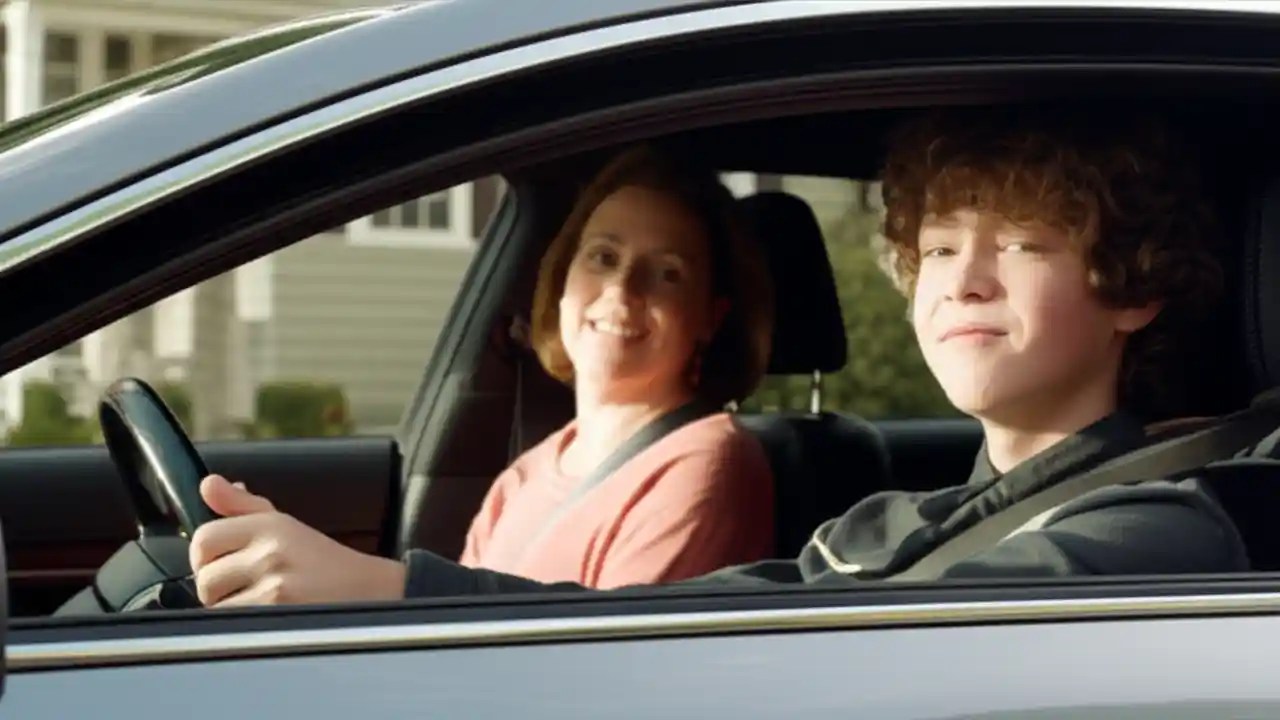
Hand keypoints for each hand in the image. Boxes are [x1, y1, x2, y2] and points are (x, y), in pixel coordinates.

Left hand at [188, 474, 405, 606]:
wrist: (372, 592)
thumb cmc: (327, 562)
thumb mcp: (286, 525)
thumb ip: (242, 506)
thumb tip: (208, 484)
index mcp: (270, 525)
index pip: (204, 538)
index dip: (204, 557)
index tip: (221, 565)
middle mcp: (271, 551)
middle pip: (205, 577)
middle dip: (219, 589)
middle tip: (246, 589)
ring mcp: (275, 585)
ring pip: (216, 606)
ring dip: (232, 611)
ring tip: (260, 604)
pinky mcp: (279, 615)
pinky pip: (235, 625)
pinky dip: (245, 628)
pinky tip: (268, 620)